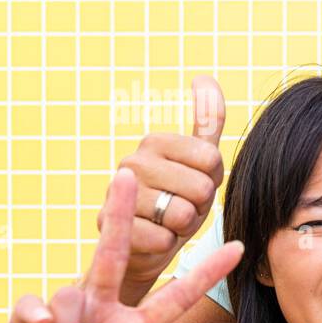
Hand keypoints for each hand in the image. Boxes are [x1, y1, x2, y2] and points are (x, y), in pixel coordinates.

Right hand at [0, 168, 242, 322]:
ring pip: (72, 300)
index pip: (178, 296)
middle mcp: (106, 312)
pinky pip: (36, 309)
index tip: (240, 244)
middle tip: (127, 172)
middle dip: (124, 215)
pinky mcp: (29, 320)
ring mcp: (68, 312)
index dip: (207, 272)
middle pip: (117, 256)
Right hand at [112, 75, 226, 304]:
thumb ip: (206, 122)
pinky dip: (164, 244)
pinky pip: (162, 239)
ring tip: (165, 222)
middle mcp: (132, 161)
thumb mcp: (200, 162)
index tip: (192, 184)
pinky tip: (151, 237)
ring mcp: (117, 192)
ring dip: (182, 227)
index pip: (212, 161)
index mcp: (155, 141)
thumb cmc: (178, 199)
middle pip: (201, 189)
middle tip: (180, 207)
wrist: (145, 244)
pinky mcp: (109, 226)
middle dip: (198, 207)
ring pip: (182, 215)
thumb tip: (205, 77)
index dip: (211, 181)